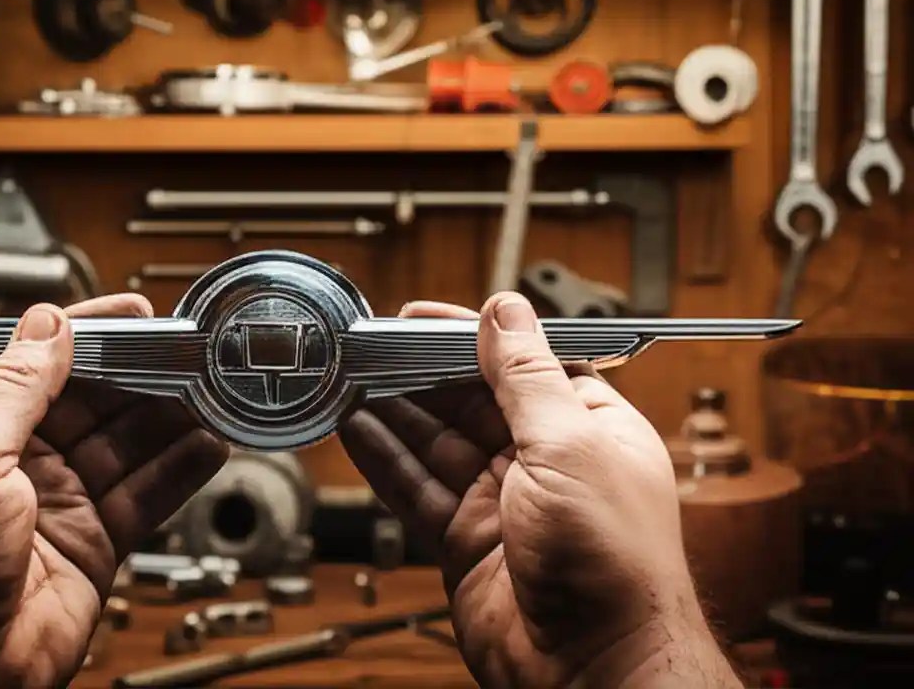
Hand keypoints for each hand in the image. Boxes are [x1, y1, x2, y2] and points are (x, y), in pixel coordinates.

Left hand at [0, 295, 228, 687]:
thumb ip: (11, 389)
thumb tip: (46, 326)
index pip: (34, 360)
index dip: (86, 333)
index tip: (133, 314)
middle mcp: (14, 457)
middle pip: (92, 397)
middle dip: (140, 372)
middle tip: (189, 349)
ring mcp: (58, 500)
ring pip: (127, 443)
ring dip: (169, 415)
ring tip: (210, 388)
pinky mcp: (93, 542)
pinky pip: (145, 495)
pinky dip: (179, 470)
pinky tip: (207, 445)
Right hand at [339, 294, 740, 687]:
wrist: (593, 667)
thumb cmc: (614, 563)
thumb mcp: (570, 444)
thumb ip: (527, 376)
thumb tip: (506, 310)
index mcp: (588, 428)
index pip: (522, 363)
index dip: (471, 336)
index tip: (421, 318)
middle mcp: (545, 461)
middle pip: (470, 400)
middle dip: (419, 372)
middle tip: (368, 345)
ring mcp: (502, 502)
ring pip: (435, 443)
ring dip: (392, 410)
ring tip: (349, 376)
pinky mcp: (465, 540)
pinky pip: (416, 489)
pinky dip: (384, 459)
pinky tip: (355, 430)